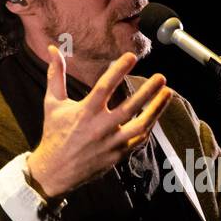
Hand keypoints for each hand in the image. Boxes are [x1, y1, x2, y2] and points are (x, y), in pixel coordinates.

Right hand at [26, 44, 172, 199]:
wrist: (55, 171)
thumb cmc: (54, 133)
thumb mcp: (53, 103)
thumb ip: (56, 75)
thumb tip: (52, 49)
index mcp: (84, 112)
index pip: (105, 87)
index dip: (119, 70)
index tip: (131, 56)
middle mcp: (100, 128)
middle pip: (129, 108)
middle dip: (147, 91)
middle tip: (161, 77)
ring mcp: (111, 143)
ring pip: (140, 126)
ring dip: (156, 110)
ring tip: (168, 93)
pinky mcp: (117, 155)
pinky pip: (138, 140)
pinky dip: (148, 127)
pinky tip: (156, 114)